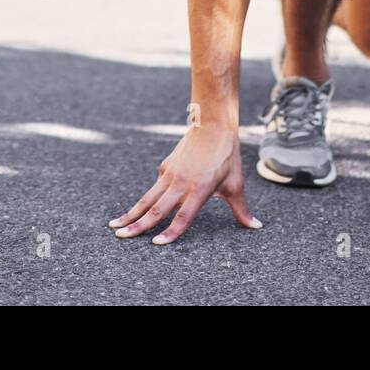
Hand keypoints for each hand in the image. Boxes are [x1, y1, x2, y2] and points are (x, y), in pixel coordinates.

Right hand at [110, 121, 260, 244]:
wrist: (212, 124)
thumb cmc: (226, 155)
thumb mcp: (236, 183)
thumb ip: (241, 209)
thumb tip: (256, 226)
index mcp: (200, 189)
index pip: (183, 217)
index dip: (170, 232)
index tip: (156, 244)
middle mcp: (182, 183)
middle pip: (156, 209)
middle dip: (137, 225)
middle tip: (121, 237)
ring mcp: (171, 174)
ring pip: (147, 198)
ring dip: (131, 213)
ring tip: (114, 225)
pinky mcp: (166, 166)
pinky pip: (156, 186)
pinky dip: (145, 199)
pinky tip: (138, 208)